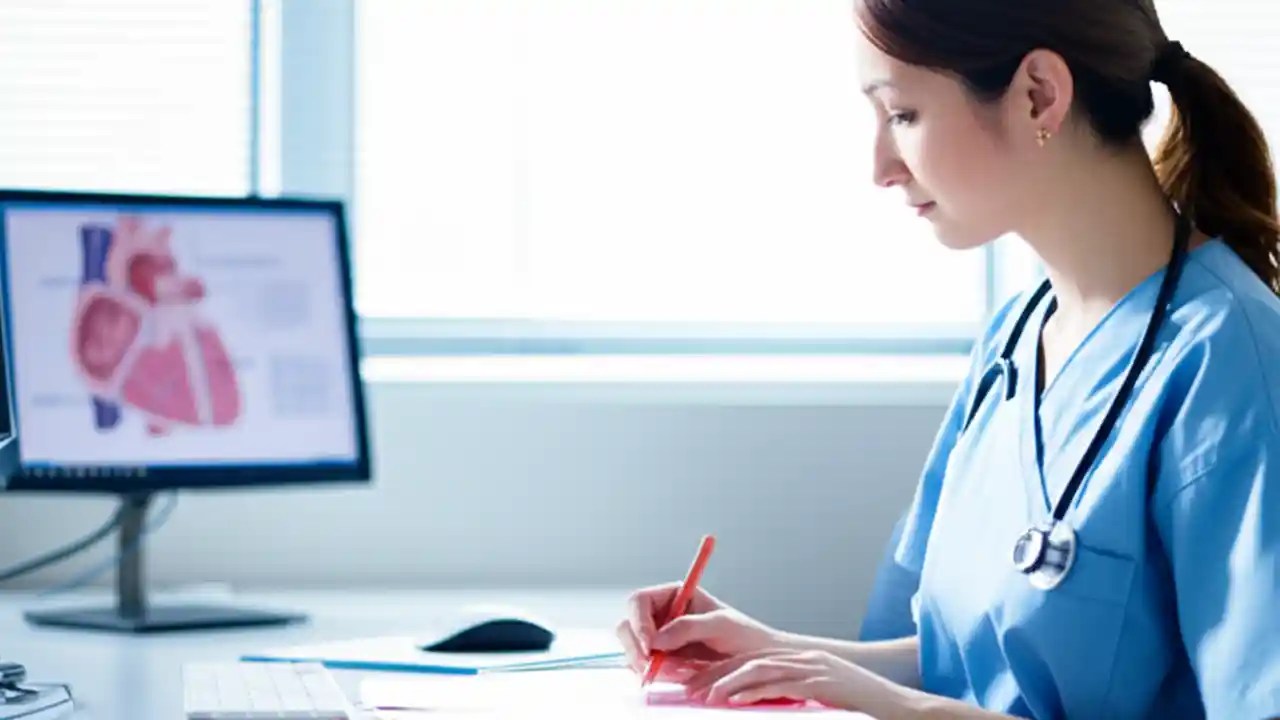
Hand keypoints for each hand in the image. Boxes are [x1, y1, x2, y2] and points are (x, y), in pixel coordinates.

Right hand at [615, 583, 785, 682]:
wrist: (757, 660)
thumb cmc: (743, 635)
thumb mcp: (720, 624)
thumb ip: (687, 627)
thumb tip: (656, 640)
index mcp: (674, 595)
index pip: (639, 601)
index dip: (638, 620)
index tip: (649, 643)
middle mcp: (662, 615)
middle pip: (628, 626)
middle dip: (636, 647)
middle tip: (650, 665)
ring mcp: (660, 639)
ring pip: (633, 650)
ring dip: (647, 664)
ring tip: (678, 671)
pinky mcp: (663, 661)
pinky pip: (644, 668)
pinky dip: (655, 675)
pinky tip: (679, 675)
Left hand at [684, 648, 899, 710]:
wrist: (900, 707)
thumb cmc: (860, 706)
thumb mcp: (819, 697)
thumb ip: (791, 695)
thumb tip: (757, 704)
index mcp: (799, 660)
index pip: (751, 660)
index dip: (720, 670)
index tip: (694, 685)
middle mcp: (803, 658)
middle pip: (749, 660)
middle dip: (715, 674)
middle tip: (688, 689)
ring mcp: (813, 668)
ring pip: (759, 669)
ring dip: (728, 682)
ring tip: (705, 696)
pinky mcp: (822, 682)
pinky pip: (781, 685)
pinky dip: (754, 691)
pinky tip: (735, 700)